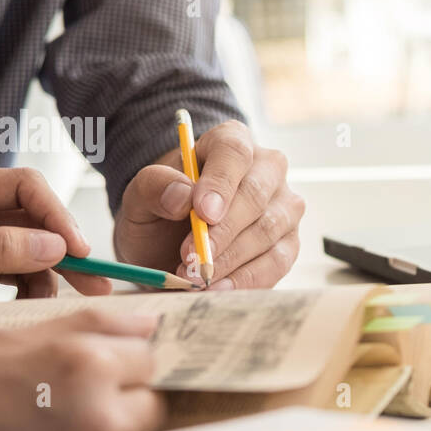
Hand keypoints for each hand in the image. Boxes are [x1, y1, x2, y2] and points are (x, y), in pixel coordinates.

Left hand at [0, 167, 110, 305]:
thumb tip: (53, 245)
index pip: (23, 186)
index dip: (56, 215)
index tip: (77, 251)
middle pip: (33, 217)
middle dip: (64, 250)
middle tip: (95, 283)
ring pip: (31, 247)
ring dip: (50, 276)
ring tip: (57, 307)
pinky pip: (18, 271)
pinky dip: (30, 290)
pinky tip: (29, 309)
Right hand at [0, 309, 165, 430]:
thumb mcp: (16, 336)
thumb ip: (86, 326)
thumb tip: (145, 322)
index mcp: (80, 360)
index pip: (143, 342)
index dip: (128, 342)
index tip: (117, 345)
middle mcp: (99, 402)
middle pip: (150, 380)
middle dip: (131, 375)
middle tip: (92, 378)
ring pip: (143, 415)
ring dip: (125, 407)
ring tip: (75, 404)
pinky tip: (69, 427)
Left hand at [114, 120, 303, 289]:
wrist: (170, 242)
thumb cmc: (162, 211)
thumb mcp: (141, 196)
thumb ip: (154, 186)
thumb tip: (182, 196)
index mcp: (231, 142)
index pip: (234, 152)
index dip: (220, 182)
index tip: (202, 213)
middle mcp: (267, 169)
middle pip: (256, 193)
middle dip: (223, 231)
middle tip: (192, 257)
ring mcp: (284, 206)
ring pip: (268, 230)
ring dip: (230, 259)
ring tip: (196, 277)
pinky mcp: (289, 243)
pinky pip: (277, 262)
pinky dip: (246, 280)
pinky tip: (218, 288)